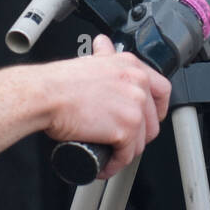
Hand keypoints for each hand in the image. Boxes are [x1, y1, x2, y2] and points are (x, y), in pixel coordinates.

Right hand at [44, 35, 170, 178]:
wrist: (46, 95)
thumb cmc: (61, 81)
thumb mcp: (91, 59)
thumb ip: (104, 53)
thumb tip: (104, 45)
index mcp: (132, 66)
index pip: (162, 91)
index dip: (157, 110)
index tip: (147, 119)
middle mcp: (138, 84)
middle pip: (153, 121)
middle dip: (137, 135)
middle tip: (120, 140)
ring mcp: (134, 107)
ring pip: (140, 141)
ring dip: (125, 152)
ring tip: (109, 153)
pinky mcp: (124, 130)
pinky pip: (126, 156)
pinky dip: (114, 164)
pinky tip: (103, 164)